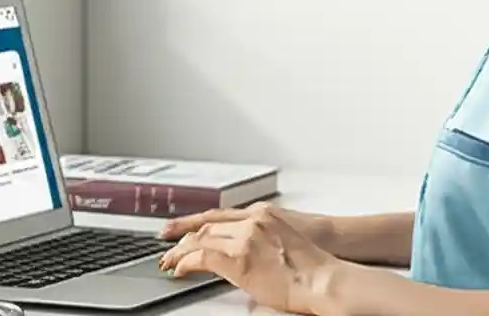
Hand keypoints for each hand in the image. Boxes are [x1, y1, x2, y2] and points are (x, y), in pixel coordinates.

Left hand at [157, 203, 339, 314]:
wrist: (324, 274)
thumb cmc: (313, 260)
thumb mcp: (284, 236)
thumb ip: (261, 237)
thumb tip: (248, 253)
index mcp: (260, 214)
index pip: (217, 214)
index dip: (193, 220)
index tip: (177, 226)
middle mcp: (249, 220)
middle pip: (205, 224)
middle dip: (182, 234)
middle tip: (165, 243)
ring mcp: (244, 238)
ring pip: (200, 238)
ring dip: (180, 250)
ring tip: (168, 261)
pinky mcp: (239, 258)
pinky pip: (203, 256)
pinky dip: (187, 262)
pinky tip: (180, 269)